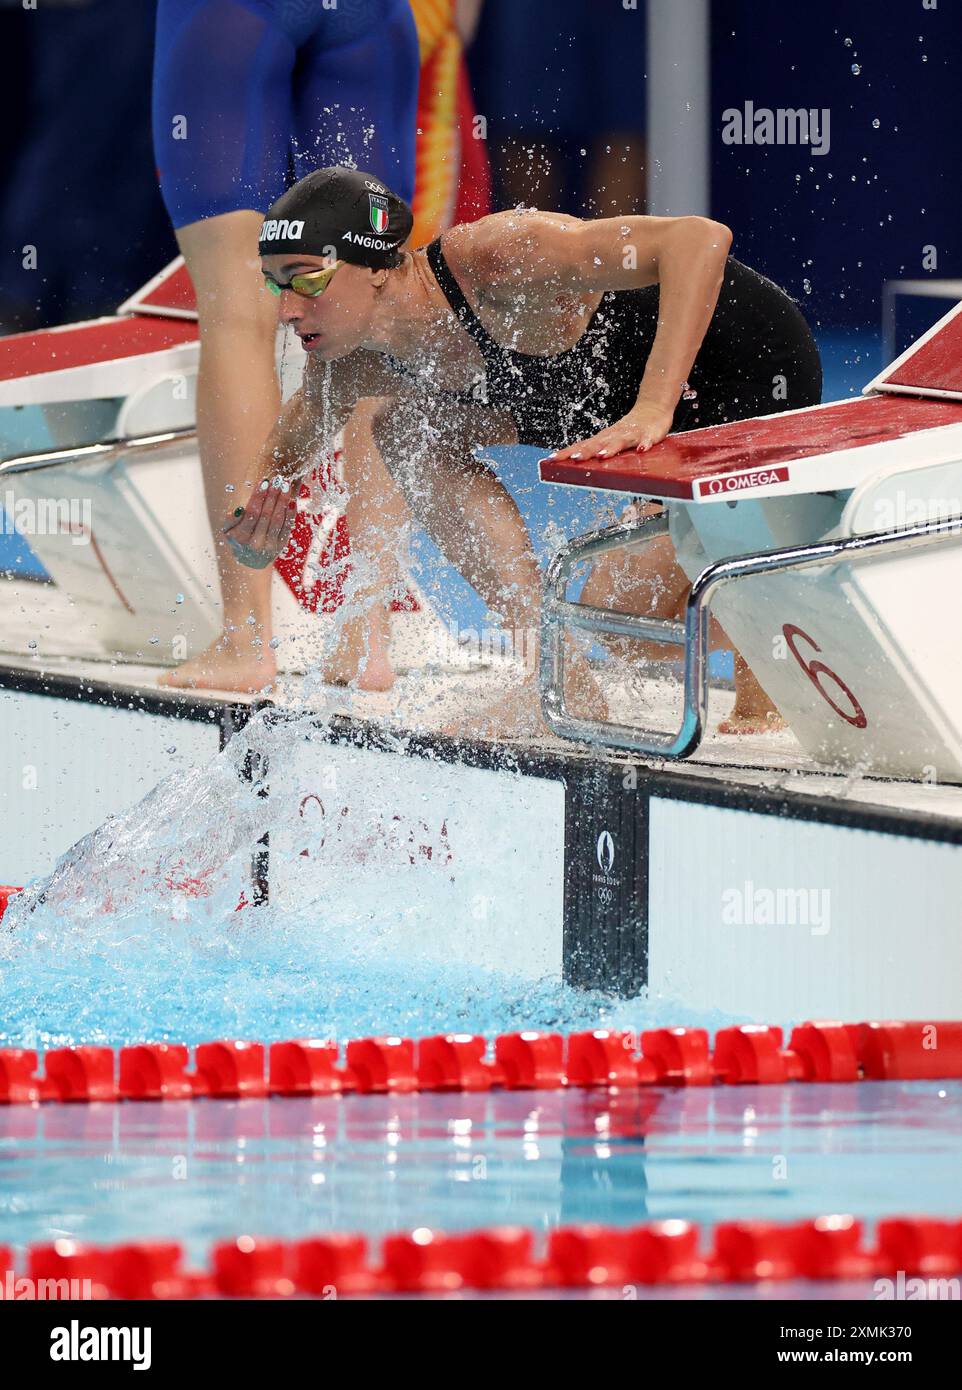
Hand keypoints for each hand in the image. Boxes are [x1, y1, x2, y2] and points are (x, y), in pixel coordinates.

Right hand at [221, 479, 296, 568]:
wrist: (250, 561)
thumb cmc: (237, 539)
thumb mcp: (227, 530)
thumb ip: (230, 519)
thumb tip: (239, 508)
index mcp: (241, 537)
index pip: (251, 513)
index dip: (258, 497)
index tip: (264, 482)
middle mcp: (256, 543)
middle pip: (266, 515)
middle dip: (272, 496)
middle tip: (278, 480)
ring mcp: (270, 545)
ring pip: (278, 520)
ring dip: (283, 502)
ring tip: (286, 486)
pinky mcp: (281, 546)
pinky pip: (287, 527)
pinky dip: (290, 514)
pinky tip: (292, 501)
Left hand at [547, 402, 674, 461]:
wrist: (652, 410)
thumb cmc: (627, 430)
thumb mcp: (608, 441)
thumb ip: (593, 450)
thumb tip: (572, 461)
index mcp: (602, 438)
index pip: (581, 445)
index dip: (566, 453)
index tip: (551, 460)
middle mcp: (613, 435)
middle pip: (596, 443)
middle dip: (585, 451)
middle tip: (574, 458)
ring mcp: (630, 434)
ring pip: (619, 441)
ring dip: (610, 448)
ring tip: (602, 456)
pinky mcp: (646, 434)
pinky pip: (645, 439)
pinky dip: (644, 443)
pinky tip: (642, 449)